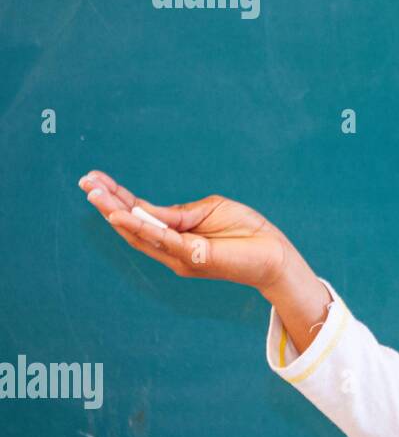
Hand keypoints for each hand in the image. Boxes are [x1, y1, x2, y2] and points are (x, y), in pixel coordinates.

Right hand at [78, 169, 293, 291]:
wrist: (275, 254)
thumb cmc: (245, 231)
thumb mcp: (208, 211)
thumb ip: (179, 213)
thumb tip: (152, 210)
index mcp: (175, 236)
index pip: (140, 215)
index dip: (117, 198)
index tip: (94, 179)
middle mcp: (171, 250)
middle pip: (132, 225)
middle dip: (107, 204)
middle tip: (85, 183)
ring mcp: (180, 256)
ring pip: (141, 233)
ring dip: (116, 212)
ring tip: (95, 194)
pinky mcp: (195, 257)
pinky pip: (164, 239)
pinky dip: (141, 226)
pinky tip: (121, 214)